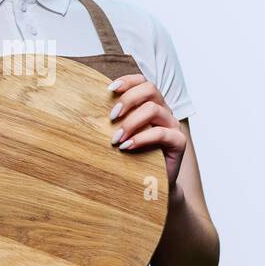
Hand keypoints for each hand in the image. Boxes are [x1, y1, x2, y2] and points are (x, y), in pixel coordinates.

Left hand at [107, 74, 186, 190]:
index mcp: (150, 104)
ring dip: (131, 122)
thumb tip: (85, 113)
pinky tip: (126, 147)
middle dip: (128, 100)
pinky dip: (141, 138)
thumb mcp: (121, 135)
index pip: (143, 81)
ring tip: (116, 138)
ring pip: (154, 109)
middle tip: (111, 117)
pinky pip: (161, 133)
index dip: (127, 81)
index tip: (109, 90)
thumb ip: (113, 123)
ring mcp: (172, 125)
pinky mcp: (178, 142)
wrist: (153, 184)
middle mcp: (163, 111)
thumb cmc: (134, 157)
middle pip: (150, 89)